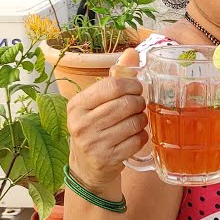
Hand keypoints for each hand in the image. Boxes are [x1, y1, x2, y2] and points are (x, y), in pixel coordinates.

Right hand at [66, 48, 147, 191]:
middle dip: (140, 103)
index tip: (136, 89)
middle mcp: (81, 124)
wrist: (86, 167)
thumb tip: (132, 52)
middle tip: (139, 106)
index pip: (113, 85)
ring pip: (135, 122)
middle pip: (127, 103)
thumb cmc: (94, 128)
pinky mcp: (108, 159)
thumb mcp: (97, 102)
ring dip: (142, 120)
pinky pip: (138, 141)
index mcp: (77, 105)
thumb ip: (115, 77)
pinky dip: (142, 137)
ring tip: (136, 121)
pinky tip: (134, 137)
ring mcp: (94, 143)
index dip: (132, 85)